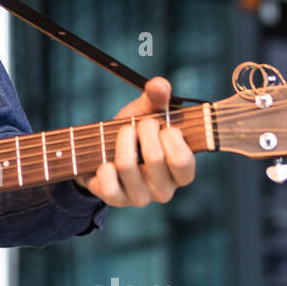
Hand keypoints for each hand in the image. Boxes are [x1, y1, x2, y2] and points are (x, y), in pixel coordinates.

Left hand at [75, 77, 194, 207]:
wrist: (104, 153)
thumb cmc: (134, 134)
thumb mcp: (147, 113)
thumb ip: (157, 99)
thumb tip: (160, 84)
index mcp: (182, 171)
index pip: (182, 160)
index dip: (170, 136)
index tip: (161, 125)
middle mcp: (166, 189)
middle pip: (155, 158)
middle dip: (142, 130)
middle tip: (137, 125)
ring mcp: (141, 198)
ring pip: (128, 166)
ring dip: (121, 142)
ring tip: (121, 135)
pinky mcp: (117, 201)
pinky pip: (109, 185)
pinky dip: (104, 167)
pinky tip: (106, 161)